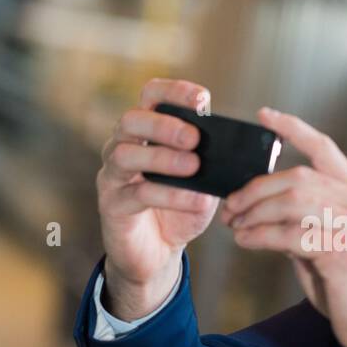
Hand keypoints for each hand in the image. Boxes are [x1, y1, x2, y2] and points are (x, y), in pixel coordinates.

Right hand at [97, 78, 218, 311]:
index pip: (150, 97)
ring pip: (125, 155)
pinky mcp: (112, 205)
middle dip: (164, 125)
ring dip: (162, 157)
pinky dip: (170, 195)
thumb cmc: (179, 210)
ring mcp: (112, 176)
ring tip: (194, 166)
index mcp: (145, 133)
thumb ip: (212, 163)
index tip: (203, 100)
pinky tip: (196, 200)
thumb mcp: (203, 183)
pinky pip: (138, 194)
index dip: (174, 92)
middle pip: (131, 120)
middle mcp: (121, 147)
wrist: (157, 254)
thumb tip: (234, 148)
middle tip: (195, 138)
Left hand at [218, 108, 346, 346]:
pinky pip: (288, 234)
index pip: (325, 149)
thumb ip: (308, 222)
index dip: (293, 129)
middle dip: (255, 188)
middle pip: (297, 176)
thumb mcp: (334, 245)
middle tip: (231, 205)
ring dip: (253, 212)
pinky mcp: (342, 253)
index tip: (265, 116)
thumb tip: (267, 210)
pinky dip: (259, 235)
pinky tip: (246, 240)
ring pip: (290, 202)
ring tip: (234, 225)